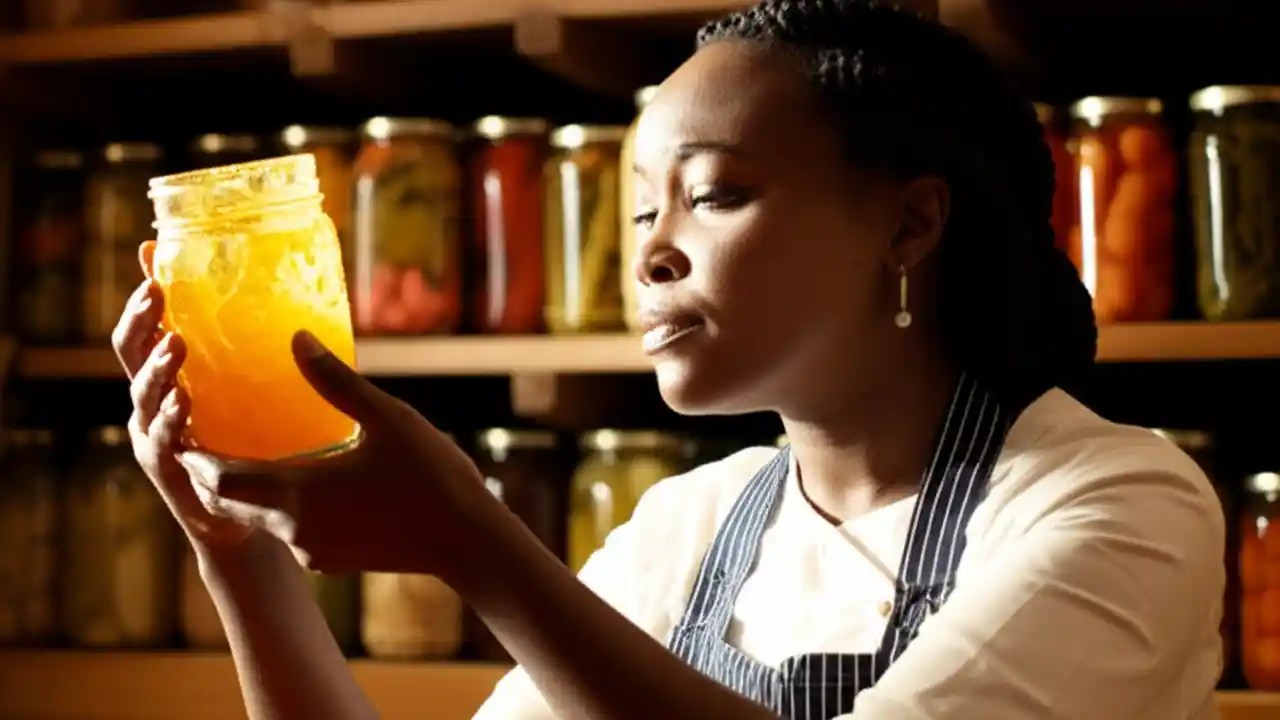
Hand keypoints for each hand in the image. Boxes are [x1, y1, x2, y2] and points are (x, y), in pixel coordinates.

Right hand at [112, 272, 254, 549]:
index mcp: (168, 378)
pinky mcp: (169, 471)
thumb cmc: (248, 445)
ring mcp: (154, 437)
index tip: (149, 258)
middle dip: (140, 321)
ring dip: (158, 368)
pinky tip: (184, 403)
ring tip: (176, 345)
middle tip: (156, 293)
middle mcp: (152, 403)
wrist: (246, 516)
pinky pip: (163, 442)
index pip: (145, 328)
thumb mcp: (250, 393)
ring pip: (144, 395)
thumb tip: (296, 311)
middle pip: (131, 353)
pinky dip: (169, 421)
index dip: (143, 295)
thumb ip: (257, 358)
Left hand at [177, 331, 502, 578]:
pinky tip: (300, 483)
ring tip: (250, 454)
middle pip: (229, 502)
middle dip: (212, 472)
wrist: (466, 542)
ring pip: (258, 519)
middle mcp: (294, 526)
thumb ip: (336, 380)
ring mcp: (312, 549)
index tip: (184, 428)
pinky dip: (279, 508)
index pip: (219, 478)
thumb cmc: (431, 477)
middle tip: (205, 437)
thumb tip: (297, 338)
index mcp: (298, 490)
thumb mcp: (388, 418)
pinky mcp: (330, 561)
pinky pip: (289, 533)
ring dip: (246, 491)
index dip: (196, 456)